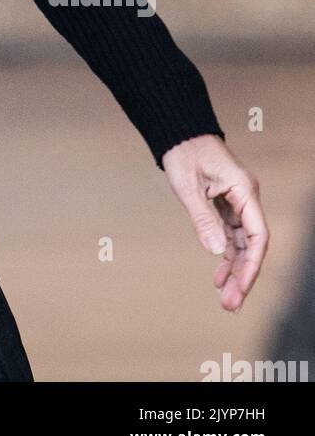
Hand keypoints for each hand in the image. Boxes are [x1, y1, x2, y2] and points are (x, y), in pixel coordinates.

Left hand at [161, 134, 267, 312]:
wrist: (177, 131)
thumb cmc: (183, 151)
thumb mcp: (188, 186)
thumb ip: (203, 219)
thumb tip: (217, 253)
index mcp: (244, 190)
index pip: (258, 236)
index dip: (251, 265)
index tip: (240, 287)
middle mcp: (245, 198)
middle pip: (251, 244)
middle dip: (242, 275)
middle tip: (230, 304)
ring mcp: (236, 202)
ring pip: (241, 243)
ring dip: (233, 270)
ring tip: (224, 298)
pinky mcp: (225, 204)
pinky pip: (230, 235)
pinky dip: (224, 255)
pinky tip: (217, 276)